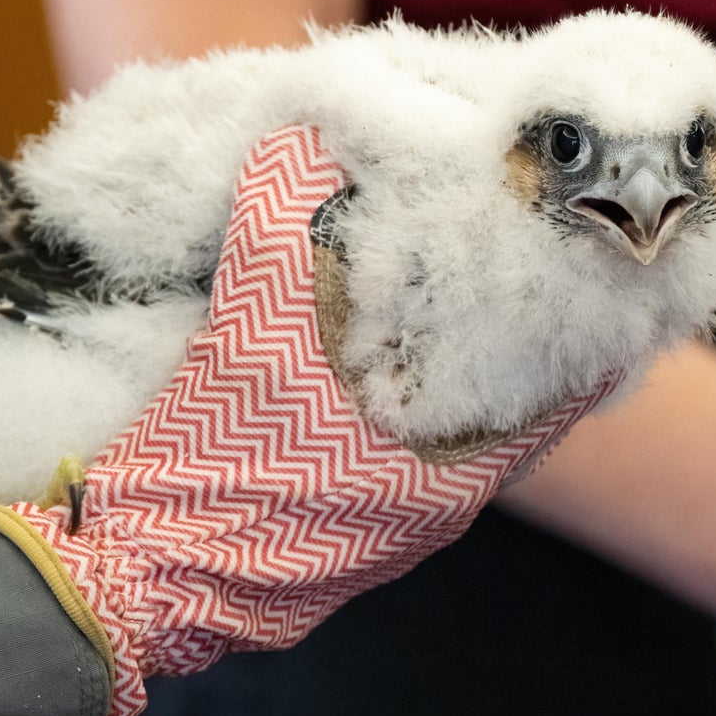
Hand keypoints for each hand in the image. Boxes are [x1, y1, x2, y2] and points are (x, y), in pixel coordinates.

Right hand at [0, 125, 619, 715]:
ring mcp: (394, 525)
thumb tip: (301, 139)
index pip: (564, 390)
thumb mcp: (248, 335)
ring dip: (451, 368)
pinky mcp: (346, 528)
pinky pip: (404, 451)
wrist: (139, 576)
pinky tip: (361, 355)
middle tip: (499, 253)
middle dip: (508, 332)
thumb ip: (280, 228)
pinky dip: (401, 401)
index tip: (573, 255)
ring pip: (455, 431)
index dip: (575, 319)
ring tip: (434, 289)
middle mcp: (441, 506)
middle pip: (513, 406)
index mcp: (452, 472)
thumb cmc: (212, 474)